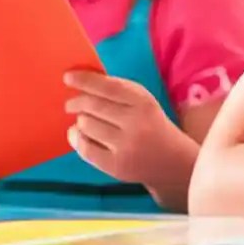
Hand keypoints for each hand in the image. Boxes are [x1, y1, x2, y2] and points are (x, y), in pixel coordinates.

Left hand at [64, 70, 193, 184]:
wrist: (175, 163)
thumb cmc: (154, 126)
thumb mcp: (145, 103)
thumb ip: (119, 92)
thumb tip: (84, 84)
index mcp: (144, 103)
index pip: (109, 87)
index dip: (85, 80)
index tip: (68, 78)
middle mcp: (135, 123)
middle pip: (94, 106)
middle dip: (77, 102)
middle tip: (70, 104)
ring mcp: (125, 146)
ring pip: (87, 126)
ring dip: (80, 121)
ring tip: (84, 121)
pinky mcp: (116, 166)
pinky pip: (86, 149)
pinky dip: (77, 139)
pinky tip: (77, 135)